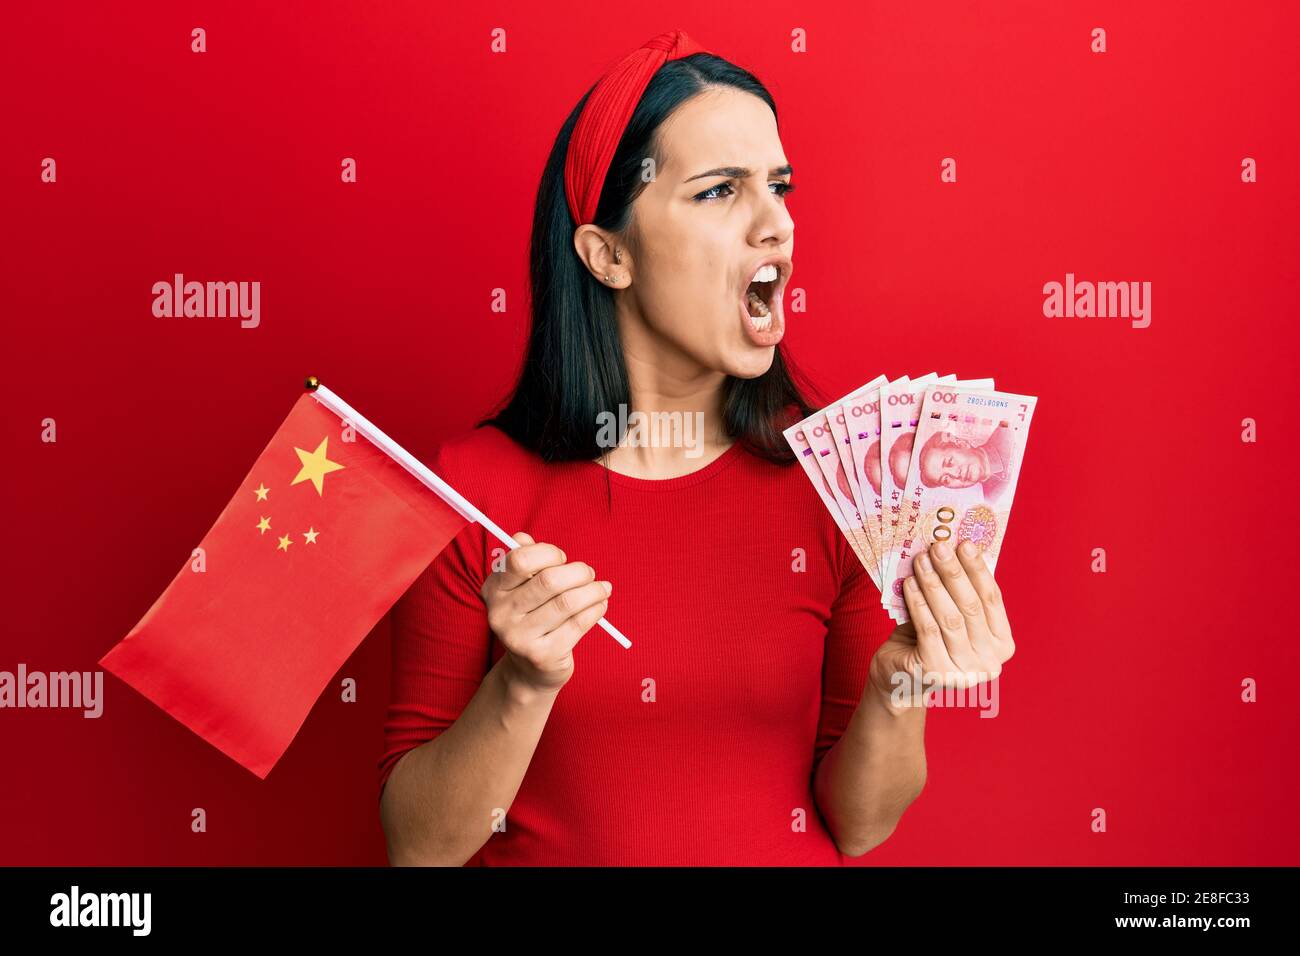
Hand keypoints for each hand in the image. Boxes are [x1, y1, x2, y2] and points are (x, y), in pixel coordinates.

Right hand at [481, 532, 611, 693]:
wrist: (529, 669)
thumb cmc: (532, 616)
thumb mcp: (522, 588)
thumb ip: (523, 560)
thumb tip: (522, 537)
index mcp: (493, 590)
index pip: (520, 560)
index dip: (548, 553)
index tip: (562, 558)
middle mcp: (501, 614)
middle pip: (549, 581)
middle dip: (578, 572)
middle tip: (589, 573)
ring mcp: (520, 638)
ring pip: (568, 602)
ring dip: (593, 591)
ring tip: (603, 588)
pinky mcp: (543, 655)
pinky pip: (578, 624)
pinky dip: (596, 610)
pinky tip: (600, 605)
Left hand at [868, 538, 1014, 710]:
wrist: (899, 678)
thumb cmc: (926, 641)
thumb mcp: (948, 616)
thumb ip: (957, 594)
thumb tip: (952, 551)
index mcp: (1002, 644)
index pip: (992, 599)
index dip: (978, 570)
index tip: (965, 543)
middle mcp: (990, 662)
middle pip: (971, 607)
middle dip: (954, 572)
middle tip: (938, 547)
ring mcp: (965, 672)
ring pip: (950, 617)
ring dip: (934, 584)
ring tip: (920, 560)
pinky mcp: (937, 673)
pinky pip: (928, 630)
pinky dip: (918, 603)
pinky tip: (909, 583)